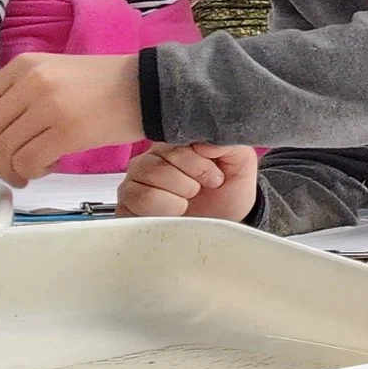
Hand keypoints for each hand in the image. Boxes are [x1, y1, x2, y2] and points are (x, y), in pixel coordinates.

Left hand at [0, 53, 143, 184]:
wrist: (147, 87)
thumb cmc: (97, 88)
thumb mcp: (50, 80)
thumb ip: (15, 101)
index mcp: (21, 68)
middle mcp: (30, 83)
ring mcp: (49, 106)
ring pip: (5, 150)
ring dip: (7, 171)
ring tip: (21, 175)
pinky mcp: (68, 130)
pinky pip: (30, 161)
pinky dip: (29, 172)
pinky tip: (40, 171)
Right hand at [120, 143, 258, 218]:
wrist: (223, 227)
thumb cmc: (227, 194)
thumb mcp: (240, 164)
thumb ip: (228, 144)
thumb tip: (202, 143)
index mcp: (176, 144)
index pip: (175, 141)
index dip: (198, 164)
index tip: (216, 179)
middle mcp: (150, 158)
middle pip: (159, 161)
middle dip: (189, 183)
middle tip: (200, 192)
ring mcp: (135, 181)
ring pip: (147, 179)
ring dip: (176, 197)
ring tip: (186, 204)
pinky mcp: (127, 204)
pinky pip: (135, 198)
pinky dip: (162, 209)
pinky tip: (173, 214)